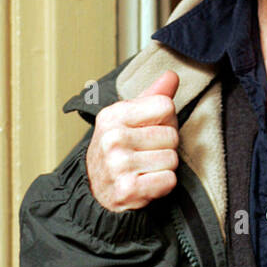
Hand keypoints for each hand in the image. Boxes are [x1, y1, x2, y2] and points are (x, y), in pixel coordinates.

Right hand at [85, 70, 179, 211]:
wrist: (95, 191)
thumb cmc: (117, 150)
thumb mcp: (128, 118)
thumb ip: (153, 96)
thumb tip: (172, 75)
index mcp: (113, 115)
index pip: (166, 106)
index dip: (166, 120)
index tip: (150, 129)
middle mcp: (113, 138)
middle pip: (172, 135)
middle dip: (165, 146)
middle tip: (146, 153)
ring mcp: (118, 165)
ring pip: (172, 159)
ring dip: (164, 167)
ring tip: (145, 168)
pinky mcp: (127, 190)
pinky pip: (169, 181)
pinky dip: (162, 185)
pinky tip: (146, 183)